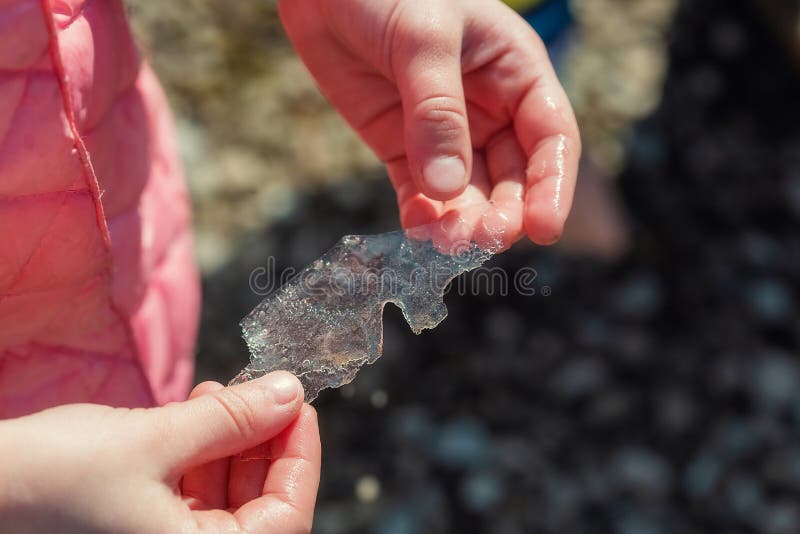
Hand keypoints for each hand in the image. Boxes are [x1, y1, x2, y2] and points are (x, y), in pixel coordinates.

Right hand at [0, 372, 319, 533]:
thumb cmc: (53, 477)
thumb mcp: (155, 440)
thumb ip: (231, 419)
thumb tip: (290, 393)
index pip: (286, 520)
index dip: (302, 459)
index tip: (301, 405)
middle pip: (260, 505)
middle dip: (265, 441)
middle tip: (265, 391)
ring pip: (226, 493)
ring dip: (232, 438)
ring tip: (223, 392)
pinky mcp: (142, 522)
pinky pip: (193, 489)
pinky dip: (203, 448)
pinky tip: (198, 408)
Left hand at [280, 0, 580, 249]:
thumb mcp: (422, 40)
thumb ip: (437, 111)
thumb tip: (447, 188)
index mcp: (516, 73)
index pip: (551, 139)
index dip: (552, 186)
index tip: (543, 229)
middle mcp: (489, 110)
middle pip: (512, 177)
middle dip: (502, 213)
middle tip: (481, 239)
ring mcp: (445, 134)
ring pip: (468, 193)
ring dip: (462, 223)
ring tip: (447, 243)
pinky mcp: (403, 149)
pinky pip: (420, 193)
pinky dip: (422, 216)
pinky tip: (418, 232)